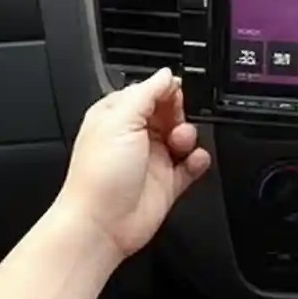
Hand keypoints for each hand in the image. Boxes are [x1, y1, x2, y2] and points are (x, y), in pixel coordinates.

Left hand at [54, 68, 210, 256]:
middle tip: (175, 124)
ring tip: (181, 145)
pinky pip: (192, 165)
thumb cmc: (100, 175)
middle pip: (171, 112)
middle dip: (180, 114)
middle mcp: (135, 136)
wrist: (103, 224)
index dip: (166, 92)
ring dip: (189, 137)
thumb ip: (147, 92)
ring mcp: (152, 159)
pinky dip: (198, 160)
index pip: (149, 92)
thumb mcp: (120, 119)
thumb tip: (167, 74)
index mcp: (117, 116)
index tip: (175, 97)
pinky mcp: (168, 182)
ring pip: (184, 137)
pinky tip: (194, 160)